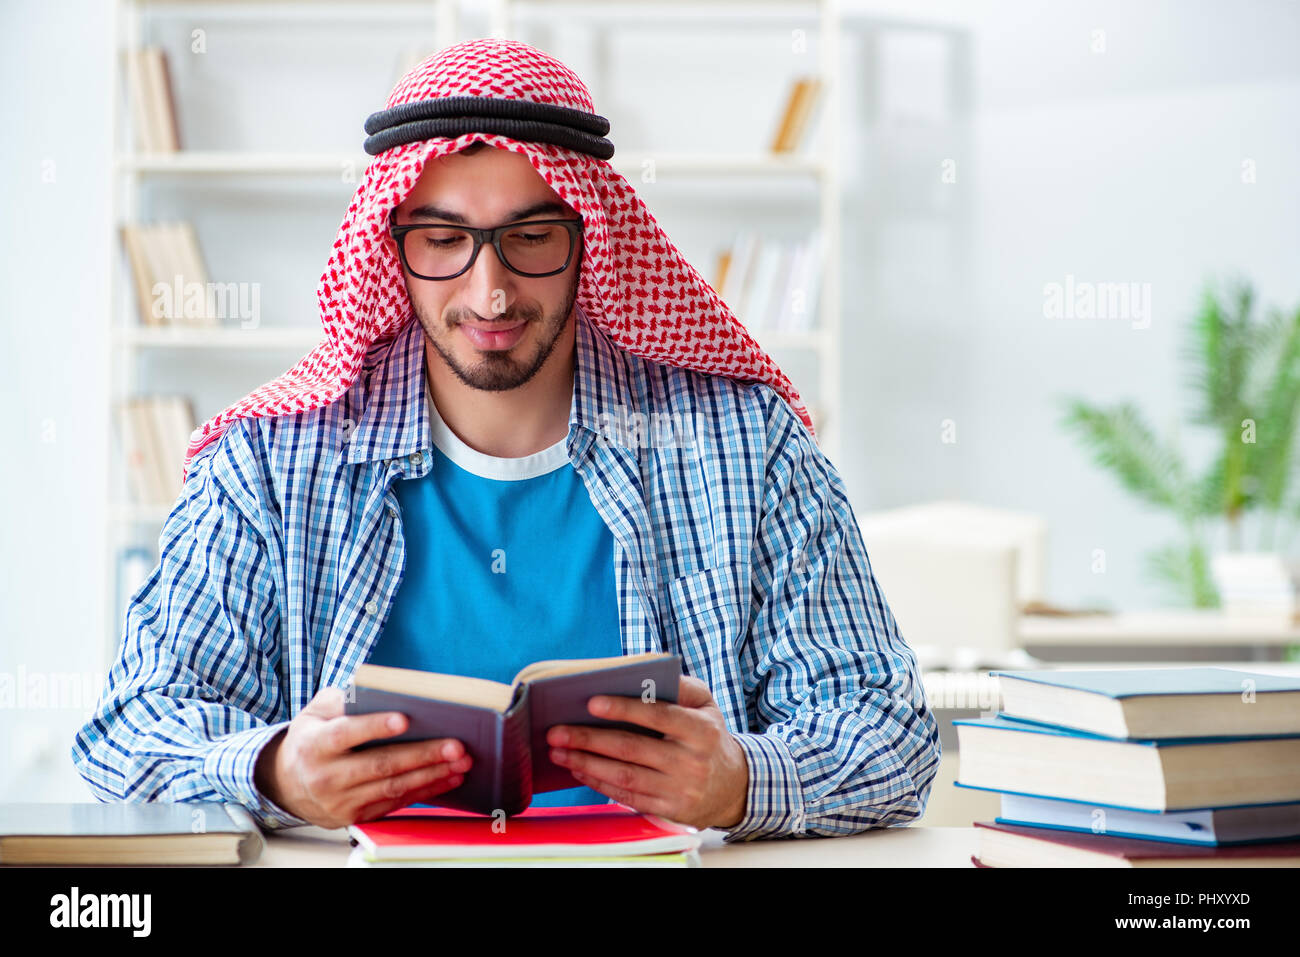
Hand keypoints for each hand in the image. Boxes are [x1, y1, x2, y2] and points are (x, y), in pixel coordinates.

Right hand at [254, 686, 472, 828]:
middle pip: (379, 765)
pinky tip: (448, 779)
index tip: (405, 719)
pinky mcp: (355, 817)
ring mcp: (340, 802)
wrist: (288, 784)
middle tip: (456, 746)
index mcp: (314, 745)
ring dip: (431, 775)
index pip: (345, 734)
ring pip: (392, 788)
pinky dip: (425, 792)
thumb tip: (379, 689)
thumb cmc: (311, 738)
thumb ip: (342, 699)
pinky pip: (395, 804)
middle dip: (422, 755)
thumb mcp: (315, 712)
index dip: (374, 727)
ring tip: (462, 763)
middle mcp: (326, 777)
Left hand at [545, 675, 748, 829]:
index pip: (658, 716)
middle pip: (632, 749)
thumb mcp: (706, 705)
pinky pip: (627, 796)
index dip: (624, 709)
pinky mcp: (669, 811)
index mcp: (701, 730)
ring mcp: (680, 790)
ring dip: (586, 763)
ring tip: (558, 752)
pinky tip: (579, 770)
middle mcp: (691, 761)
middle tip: (555, 732)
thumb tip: (644, 670)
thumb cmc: (709, 736)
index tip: (591, 702)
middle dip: (589, 739)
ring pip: (624, 775)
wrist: (734, 787)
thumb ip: (681, 685)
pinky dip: (599, 783)